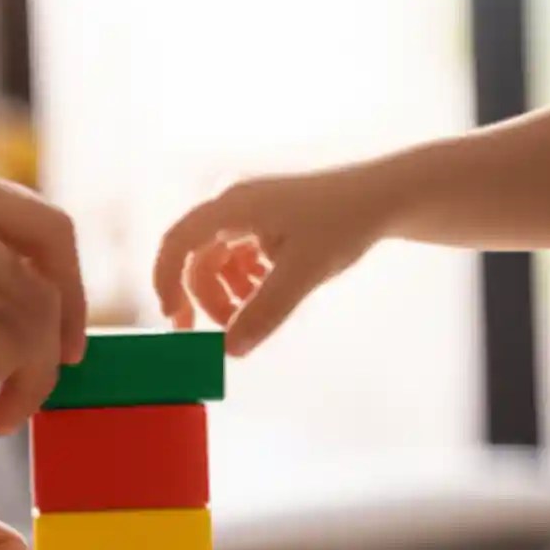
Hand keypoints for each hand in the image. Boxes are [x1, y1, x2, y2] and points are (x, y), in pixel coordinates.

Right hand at [154, 164, 398, 355]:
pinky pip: (239, 257)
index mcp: (233, 207)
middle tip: (216, 338)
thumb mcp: (302, 273)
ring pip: (218, 262)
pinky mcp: (266, 222)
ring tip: (257, 312)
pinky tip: (270, 293)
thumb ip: (264, 313)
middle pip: (197, 259)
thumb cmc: (343, 224)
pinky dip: (247, 282)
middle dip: (204, 300)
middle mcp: (234, 206)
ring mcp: (250, 213)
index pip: (178, 242)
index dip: (166, 280)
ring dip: (229, 293)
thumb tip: (231, 351)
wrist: (383, 198)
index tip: (174, 319)